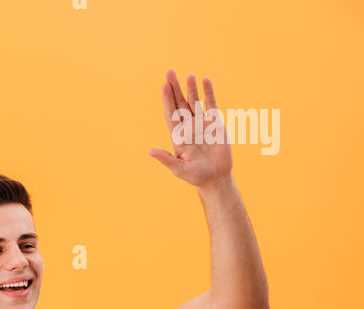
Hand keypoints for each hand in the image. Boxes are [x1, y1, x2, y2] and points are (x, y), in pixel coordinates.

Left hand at [148, 70, 231, 186]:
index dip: (167, 100)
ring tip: (189, 76)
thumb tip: (150, 151)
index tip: (164, 86)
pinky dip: (208, 92)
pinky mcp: (215, 122)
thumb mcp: (180, 169)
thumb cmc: (196, 176)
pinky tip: (205, 81)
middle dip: (175, 88)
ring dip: (191, 88)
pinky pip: (211, 103)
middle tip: (170, 72)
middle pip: (179, 103)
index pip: (170, 114)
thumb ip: (166, 159)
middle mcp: (188, 126)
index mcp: (178, 135)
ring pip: (194, 101)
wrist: (216, 177)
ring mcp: (201, 122)